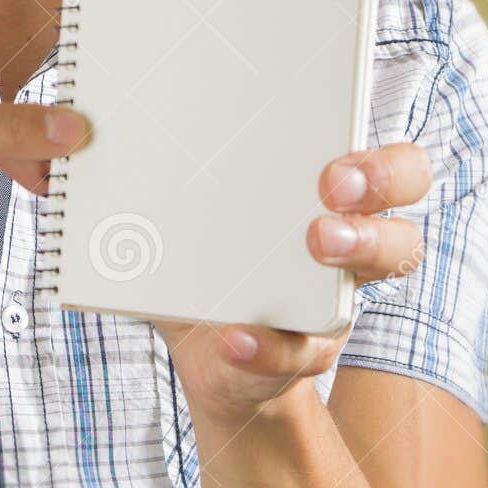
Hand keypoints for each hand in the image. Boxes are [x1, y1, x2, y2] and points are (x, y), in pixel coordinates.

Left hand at [156, 142, 432, 426]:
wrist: (206, 347)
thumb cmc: (203, 253)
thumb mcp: (188, 205)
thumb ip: (157, 167)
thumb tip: (84, 133)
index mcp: (327, 197)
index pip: (392, 171)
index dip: (381, 167)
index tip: (333, 167)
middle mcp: (349, 247)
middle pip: (402, 222)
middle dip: (379, 201)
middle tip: (330, 195)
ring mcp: (332, 303)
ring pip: (373, 284)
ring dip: (354, 252)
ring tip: (311, 244)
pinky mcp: (300, 354)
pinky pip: (298, 353)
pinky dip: (265, 348)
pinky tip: (233, 338)